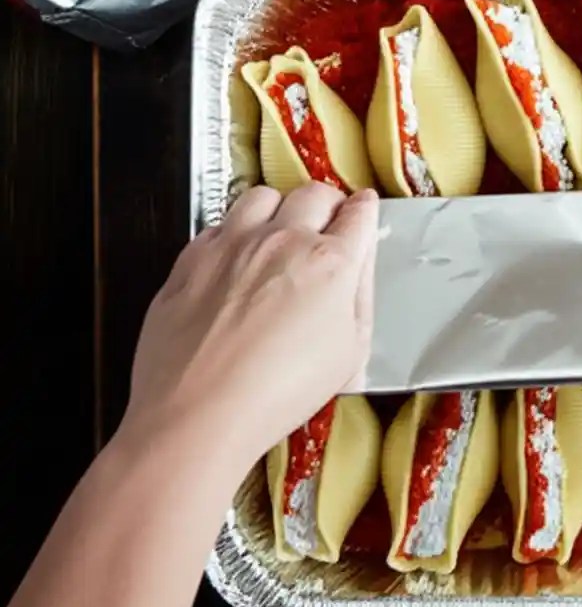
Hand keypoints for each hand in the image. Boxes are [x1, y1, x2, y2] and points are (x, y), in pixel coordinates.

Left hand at [122, 183, 378, 465]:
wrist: (199, 412)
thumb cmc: (277, 393)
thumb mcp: (350, 354)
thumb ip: (360, 297)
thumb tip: (359, 265)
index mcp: (330, 263)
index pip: (359, 214)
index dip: (365, 210)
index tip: (364, 211)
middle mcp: (282, 241)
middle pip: (314, 194)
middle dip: (327, 202)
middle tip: (328, 220)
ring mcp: (232, 244)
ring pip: (262, 195)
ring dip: (279, 207)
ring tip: (279, 230)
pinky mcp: (191, 258)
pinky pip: (218, 224)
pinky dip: (234, 232)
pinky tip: (237, 259)